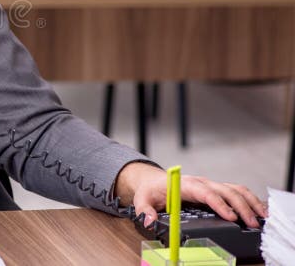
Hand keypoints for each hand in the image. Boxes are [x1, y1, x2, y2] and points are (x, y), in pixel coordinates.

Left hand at [115, 162, 267, 227]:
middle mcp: (201, 183)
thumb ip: (144, 210)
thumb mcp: (143, 199)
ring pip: (234, 189)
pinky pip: (236, 191)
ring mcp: (210, 185)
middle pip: (225, 191)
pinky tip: (258, 210)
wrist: (155, 181)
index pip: (205, 192)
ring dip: (249, 201)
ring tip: (261, 216)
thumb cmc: (152, 190)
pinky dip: (249, 199)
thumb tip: (149, 221)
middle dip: (240, 206)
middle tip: (251, 223)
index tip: (230, 217)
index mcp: (185, 184)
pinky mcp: (215, 189)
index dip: (219, 204)